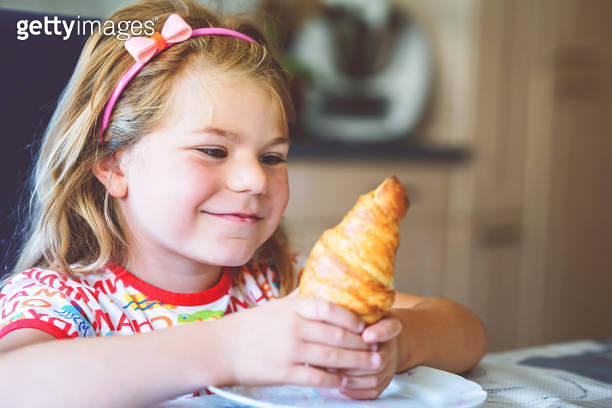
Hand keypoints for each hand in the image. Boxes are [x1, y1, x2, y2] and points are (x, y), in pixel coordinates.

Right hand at [220, 295, 378, 388]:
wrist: (221, 348)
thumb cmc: (250, 326)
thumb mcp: (275, 305)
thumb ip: (299, 298)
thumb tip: (319, 282)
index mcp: (292, 308)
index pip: (330, 309)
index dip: (352, 318)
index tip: (365, 325)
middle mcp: (293, 327)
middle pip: (337, 335)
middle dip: (361, 344)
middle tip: (377, 348)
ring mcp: (289, 351)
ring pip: (332, 357)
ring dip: (356, 362)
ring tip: (372, 364)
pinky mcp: (283, 373)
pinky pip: (316, 377)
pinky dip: (334, 380)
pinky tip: (344, 381)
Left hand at [337, 315, 402, 399]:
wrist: (384, 338)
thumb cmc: (367, 321)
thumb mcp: (364, 311)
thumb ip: (353, 312)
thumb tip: (330, 312)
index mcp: (390, 325)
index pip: (390, 329)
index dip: (380, 333)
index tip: (366, 335)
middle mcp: (393, 347)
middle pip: (379, 359)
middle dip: (356, 361)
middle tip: (333, 358)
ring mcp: (390, 366)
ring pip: (374, 377)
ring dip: (352, 378)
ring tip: (332, 372)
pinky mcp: (385, 380)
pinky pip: (374, 390)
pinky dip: (357, 391)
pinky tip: (341, 385)